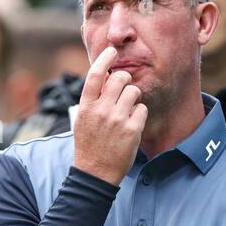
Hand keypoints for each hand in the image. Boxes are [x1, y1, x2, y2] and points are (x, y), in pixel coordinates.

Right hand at [72, 46, 147, 184]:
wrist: (95, 173)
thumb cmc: (89, 145)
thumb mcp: (82, 120)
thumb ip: (92, 100)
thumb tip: (106, 77)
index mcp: (86, 106)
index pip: (96, 74)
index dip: (105, 58)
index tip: (112, 51)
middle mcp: (101, 110)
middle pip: (120, 78)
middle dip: (125, 80)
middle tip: (125, 88)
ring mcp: (117, 119)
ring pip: (134, 91)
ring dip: (134, 98)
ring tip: (127, 110)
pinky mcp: (131, 130)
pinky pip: (142, 109)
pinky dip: (139, 114)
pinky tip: (132, 124)